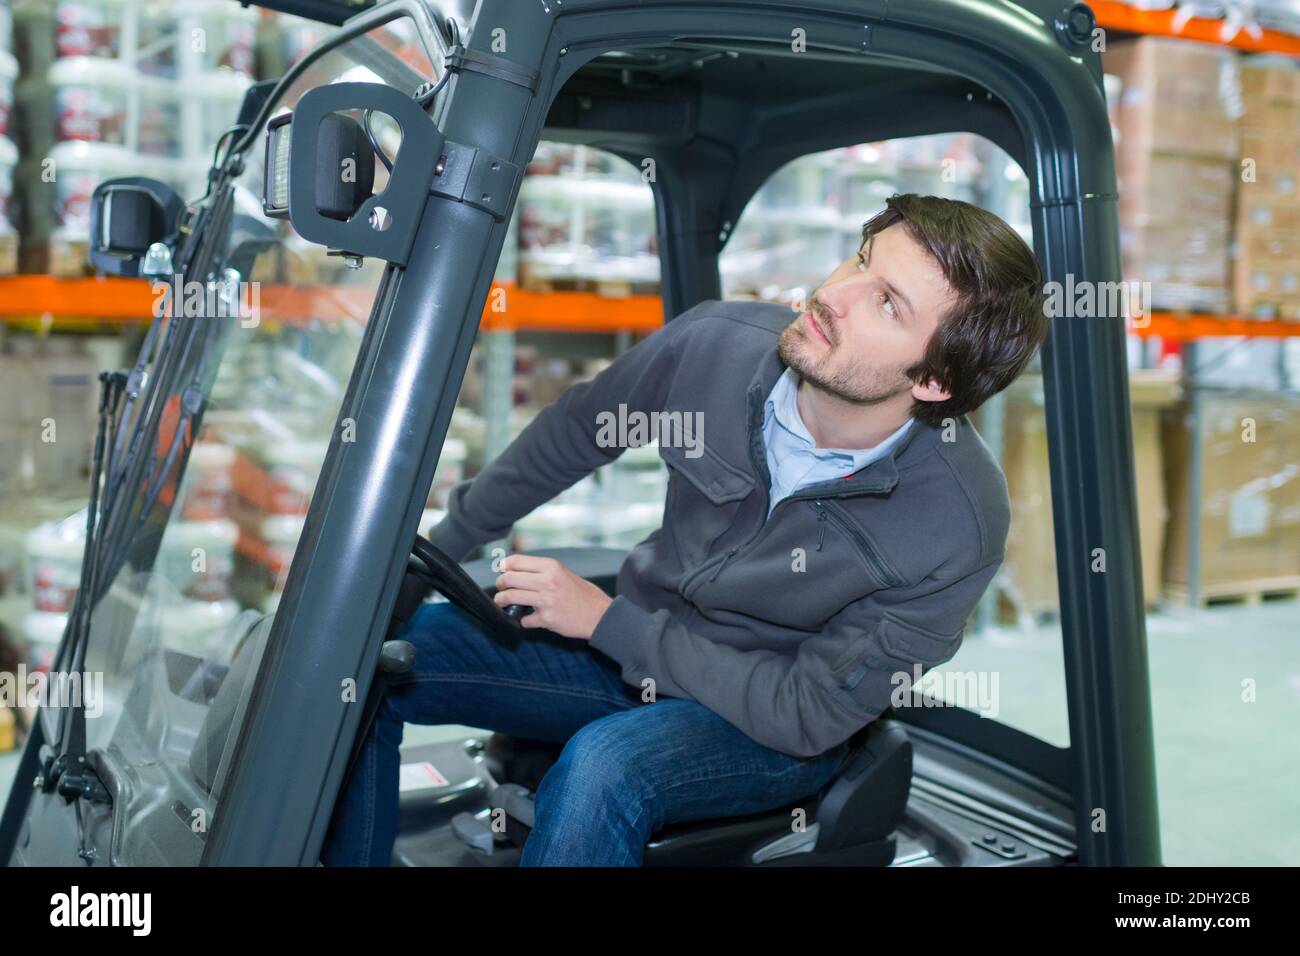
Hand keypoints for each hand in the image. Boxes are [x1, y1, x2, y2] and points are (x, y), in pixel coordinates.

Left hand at [493, 555, 613, 639]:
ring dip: (502, 600)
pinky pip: (524, 619)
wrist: (599, 614)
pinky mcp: (547, 618)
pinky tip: (530, 618)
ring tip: (503, 602)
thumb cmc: (579, 593)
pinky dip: (524, 620)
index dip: (503, 567)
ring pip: (510, 597)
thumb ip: (539, 571)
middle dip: (500, 585)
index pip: (515, 561)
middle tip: (500, 589)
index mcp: (551, 566)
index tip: (502, 572)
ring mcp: (546, 600)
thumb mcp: (561, 573)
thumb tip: (511, 570)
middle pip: (509, 578)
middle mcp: (548, 581)